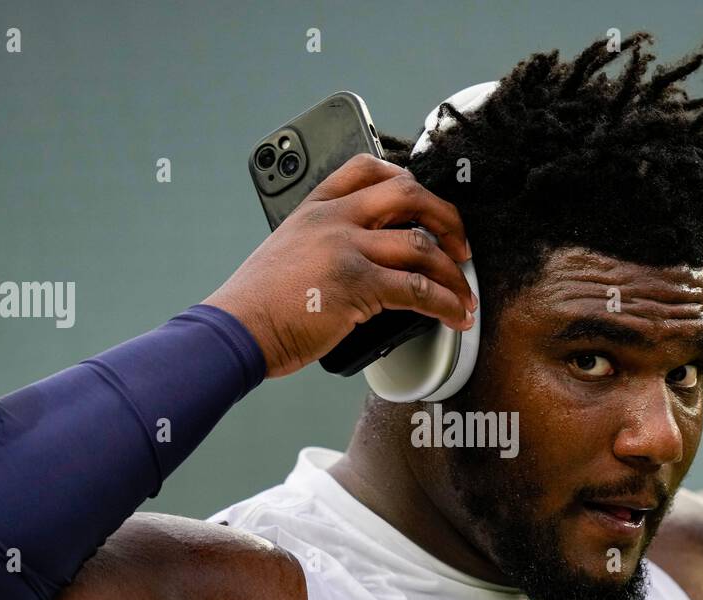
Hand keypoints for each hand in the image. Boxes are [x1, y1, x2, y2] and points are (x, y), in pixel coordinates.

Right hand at [202, 153, 475, 377]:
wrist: (238, 329)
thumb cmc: (257, 304)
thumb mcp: (288, 253)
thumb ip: (324, 245)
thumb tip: (364, 263)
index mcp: (315, 207)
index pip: (368, 167)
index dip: (407, 179)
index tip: (427, 204)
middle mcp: (334, 219)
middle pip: (408, 194)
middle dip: (447, 219)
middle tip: (461, 247)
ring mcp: (347, 248)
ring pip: (421, 246)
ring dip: (454, 274)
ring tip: (464, 296)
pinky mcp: (358, 284)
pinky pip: (418, 289)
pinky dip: (445, 304)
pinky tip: (454, 316)